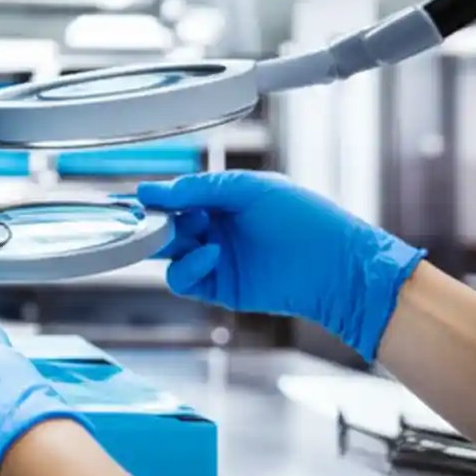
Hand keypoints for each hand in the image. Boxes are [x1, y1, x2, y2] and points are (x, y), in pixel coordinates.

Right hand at [137, 171, 424, 360]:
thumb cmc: (306, 220)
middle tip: (145, 216)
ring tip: (185, 232)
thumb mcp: (252, 189)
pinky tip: (211, 252)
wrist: (337, 267)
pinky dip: (189, 266)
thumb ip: (202, 187)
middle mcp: (217, 229)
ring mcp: (217, 260)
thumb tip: (157, 191)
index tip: (138, 194)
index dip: (158, 195)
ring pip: (170, 253)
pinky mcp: (220, 288)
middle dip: (155, 220)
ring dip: (170, 242)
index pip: (179, 196)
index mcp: (225, 200)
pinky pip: (185, 279)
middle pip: (168, 225)